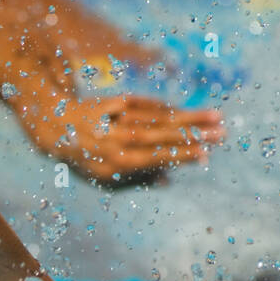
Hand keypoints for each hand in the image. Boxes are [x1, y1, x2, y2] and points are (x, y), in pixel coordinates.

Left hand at [28, 94, 224, 185]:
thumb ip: (137, 179)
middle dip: (194, 134)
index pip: (155, 158)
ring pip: (159, 117)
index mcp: (116, 161)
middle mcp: (117, 139)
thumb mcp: (106, 177)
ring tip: (215, 117)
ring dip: (189, 117)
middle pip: (162, 135)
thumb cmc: (88, 158)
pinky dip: (167, 108)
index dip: (181, 155)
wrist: (58, 126)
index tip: (205, 155)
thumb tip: (168, 179)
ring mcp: (118, 118)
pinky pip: (148, 105)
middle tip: (221, 133)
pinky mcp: (118, 101)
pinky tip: (186, 111)